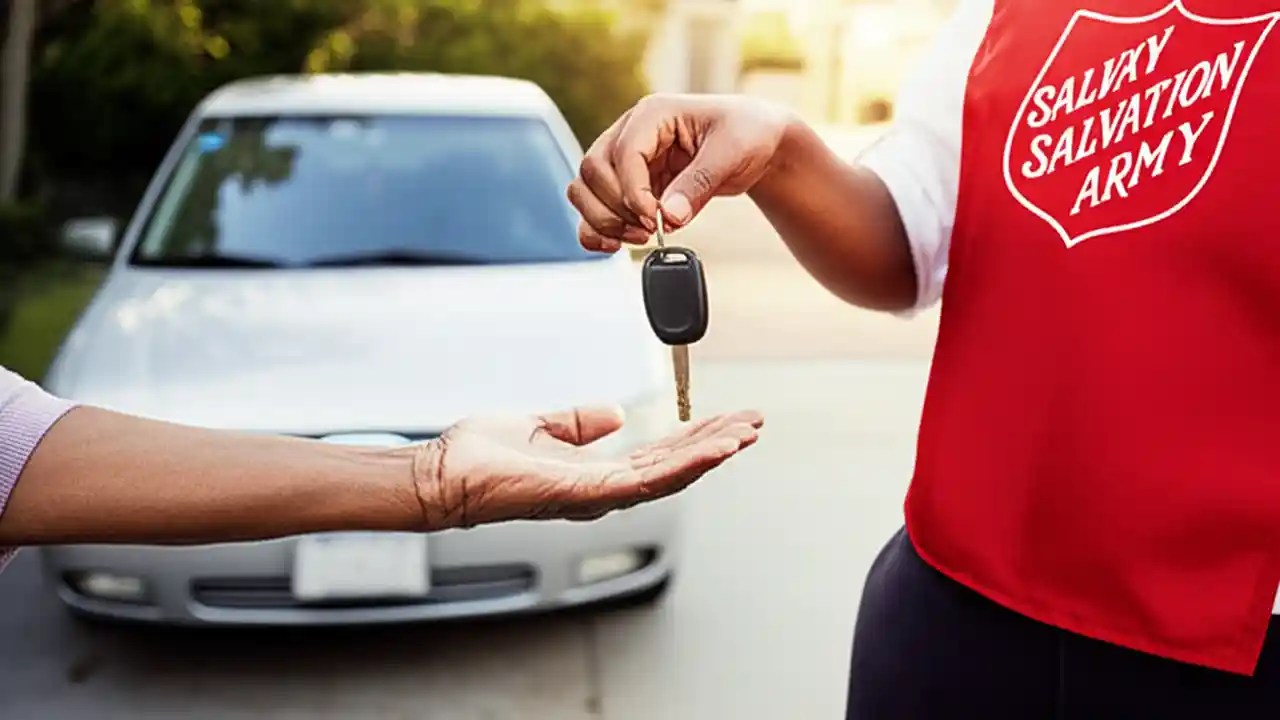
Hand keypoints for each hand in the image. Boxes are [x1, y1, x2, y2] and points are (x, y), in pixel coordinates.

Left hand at [409, 406, 762, 527]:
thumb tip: (614, 414)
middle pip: (672, 467)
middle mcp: (601, 490)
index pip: (657, 456)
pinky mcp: (585, 496)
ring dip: (710, 454)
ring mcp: (596, 496)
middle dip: (715, 444)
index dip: (695, 438)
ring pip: (669, 476)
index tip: (727, 419)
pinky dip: (684, 464)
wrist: (440, 474)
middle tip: (754, 423)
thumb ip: (577, 423)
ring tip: (746, 434)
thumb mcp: (539, 426)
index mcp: (594, 473)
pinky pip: (645, 480)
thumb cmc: (477, 456)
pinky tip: (712, 449)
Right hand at [567, 94, 794, 252]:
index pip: (623, 154)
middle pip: (592, 171)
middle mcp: (630, 133)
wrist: (757, 143)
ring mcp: (625, 160)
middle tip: (650, 228)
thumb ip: (699, 183)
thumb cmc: (747, 133)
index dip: (633, 192)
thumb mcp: (732, 152)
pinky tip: (616, 243)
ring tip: (638, 236)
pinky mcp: (628, 185)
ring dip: (603, 220)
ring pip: (584, 189)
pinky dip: (596, 229)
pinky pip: (594, 207)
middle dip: (616, 207)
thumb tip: (669, 216)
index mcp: (653, 114)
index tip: (656, 218)